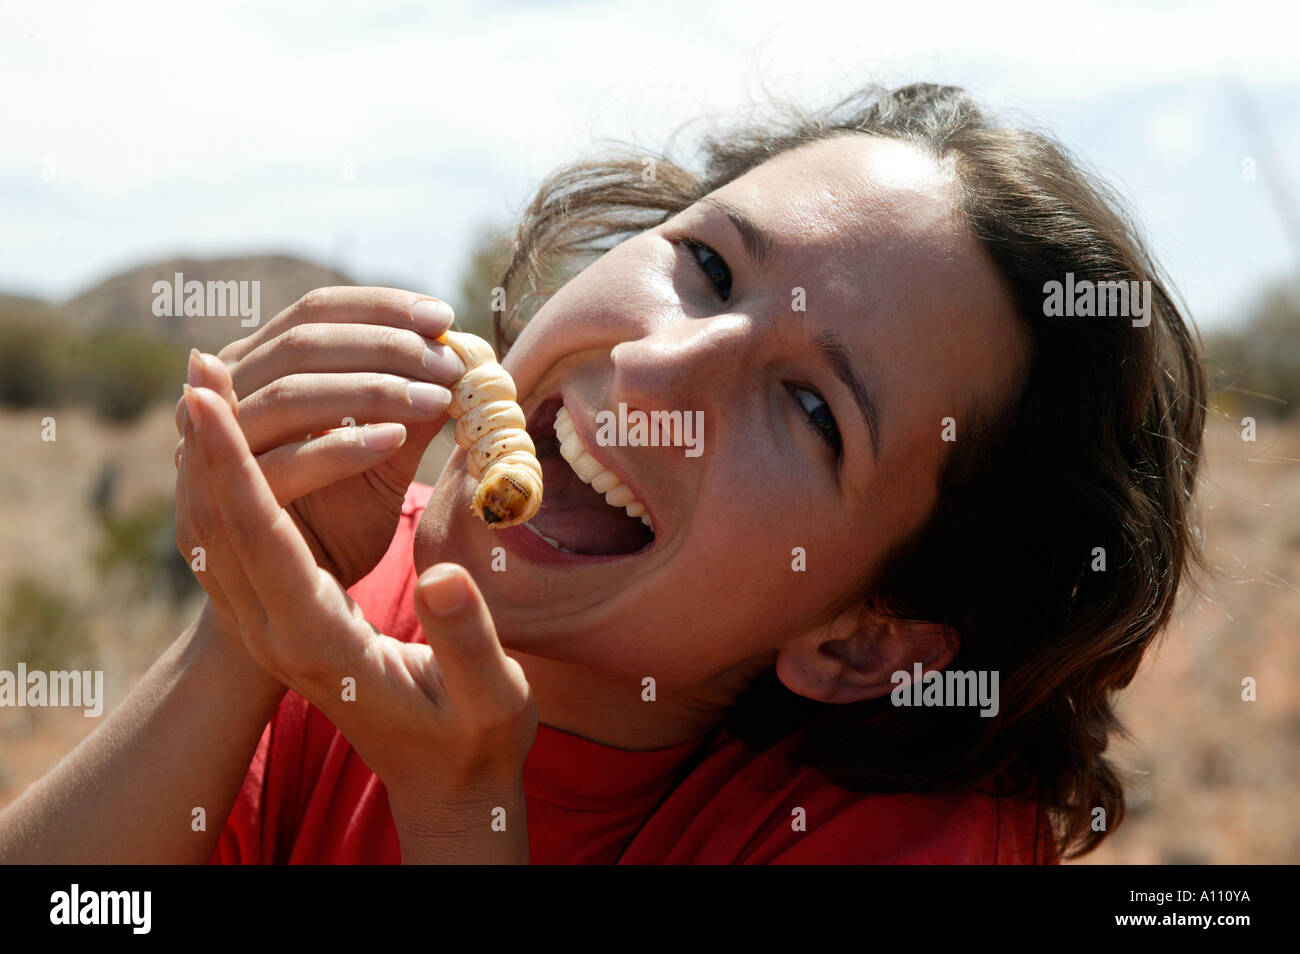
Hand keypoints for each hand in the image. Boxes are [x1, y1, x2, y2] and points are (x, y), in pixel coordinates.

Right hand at [174, 287, 463, 588]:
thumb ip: (410, 410)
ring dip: (370, 388)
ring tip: (437, 396)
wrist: (292, 605)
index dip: (380, 307)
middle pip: (301, 342)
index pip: (315, 313)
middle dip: (383, 344)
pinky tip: (397, 439)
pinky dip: (341, 445)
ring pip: (290, 393)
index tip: (443, 316)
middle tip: (447, 359)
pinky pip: (282, 463)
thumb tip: (463, 358)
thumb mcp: (383, 456)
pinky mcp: (222, 504)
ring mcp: (212, 448)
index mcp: (256, 368)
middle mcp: (221, 396)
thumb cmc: (338, 520)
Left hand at [179, 369, 537, 863]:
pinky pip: (241, 537)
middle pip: (225, 527)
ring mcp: (273, 627)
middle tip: (198, 368)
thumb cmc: (474, 737)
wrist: (445, 778)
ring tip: (208, 382)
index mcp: (322, 647)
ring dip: (213, 456)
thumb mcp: (488, 699)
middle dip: (209, 444)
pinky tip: (240, 435)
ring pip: (222, 530)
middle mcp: (278, 634)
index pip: (264, 543)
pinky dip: (235, 479)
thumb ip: (464, 642)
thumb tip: (440, 580)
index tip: (208, 401)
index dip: (237, 467)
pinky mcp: (283, 614)